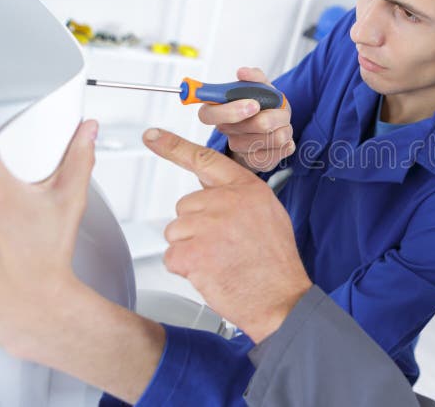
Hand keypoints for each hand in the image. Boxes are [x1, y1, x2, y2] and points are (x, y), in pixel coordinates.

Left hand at [0, 120, 96, 356]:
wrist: (29, 294)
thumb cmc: (45, 252)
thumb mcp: (69, 199)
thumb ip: (80, 159)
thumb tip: (87, 132)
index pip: (0, 143)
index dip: (8, 147)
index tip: (15, 145)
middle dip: (8, 168)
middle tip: (20, 190)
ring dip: (5, 193)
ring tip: (15, 209)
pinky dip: (2, 209)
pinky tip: (9, 223)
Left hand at [143, 127, 311, 342]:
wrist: (281, 298)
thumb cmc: (274, 263)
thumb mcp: (266, 215)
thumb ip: (237, 198)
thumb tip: (209, 191)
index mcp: (247, 189)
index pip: (205, 160)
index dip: (173, 146)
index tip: (152, 136)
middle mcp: (228, 201)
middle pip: (185, 207)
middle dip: (196, 229)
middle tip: (223, 248)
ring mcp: (211, 225)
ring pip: (176, 232)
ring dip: (190, 249)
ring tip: (220, 261)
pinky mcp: (195, 252)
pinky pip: (172, 256)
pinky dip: (186, 269)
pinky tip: (211, 272)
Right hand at [198, 67, 294, 171]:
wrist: (275, 126)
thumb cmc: (264, 105)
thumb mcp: (261, 86)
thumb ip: (254, 77)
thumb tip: (243, 72)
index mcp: (218, 111)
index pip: (209, 115)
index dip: (230, 111)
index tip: (253, 104)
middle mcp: (226, 132)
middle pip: (249, 128)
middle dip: (272, 117)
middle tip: (280, 112)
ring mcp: (241, 150)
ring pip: (269, 140)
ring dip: (283, 128)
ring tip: (282, 123)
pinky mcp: (256, 163)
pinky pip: (278, 153)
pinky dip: (287, 142)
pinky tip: (282, 136)